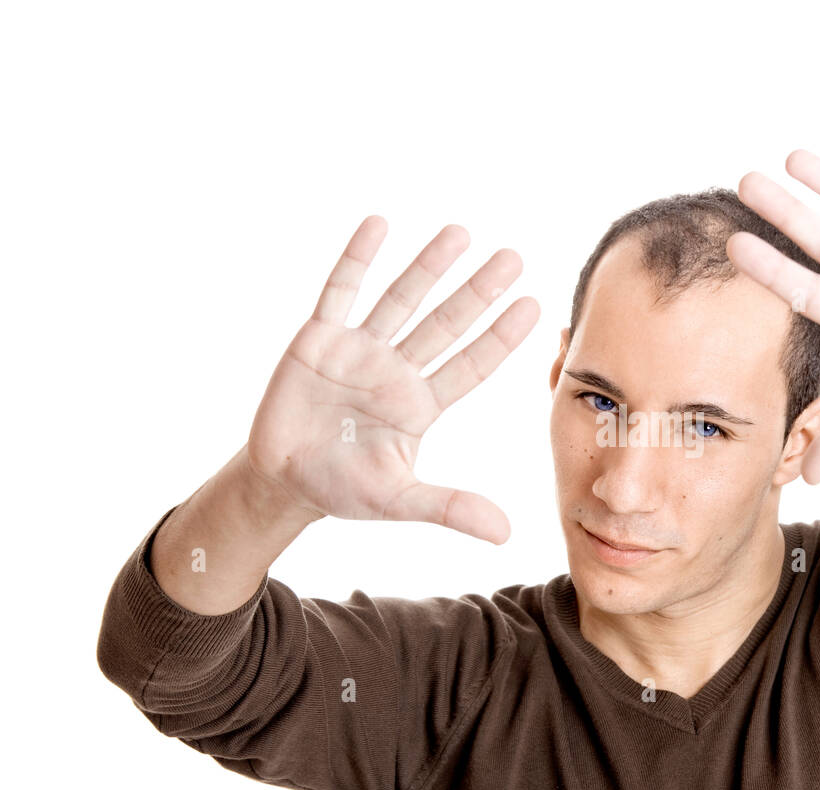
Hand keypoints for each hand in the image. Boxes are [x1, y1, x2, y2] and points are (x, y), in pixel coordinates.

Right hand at [245, 215, 538, 542]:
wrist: (284, 481)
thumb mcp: (399, 500)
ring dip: (428, 267)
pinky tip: (379, 225)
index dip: (500, 338)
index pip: (471, 364)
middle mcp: (397, 369)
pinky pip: (340, 292)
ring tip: (461, 232)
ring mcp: (359, 350)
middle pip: (445, 323)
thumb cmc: (345, 487)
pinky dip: (357, 260)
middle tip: (513, 258)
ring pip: (401, 299)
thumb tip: (506, 534)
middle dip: (477, 292)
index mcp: (421, 404)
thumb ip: (449, 508)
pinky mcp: (318, 340)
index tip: (535, 307)